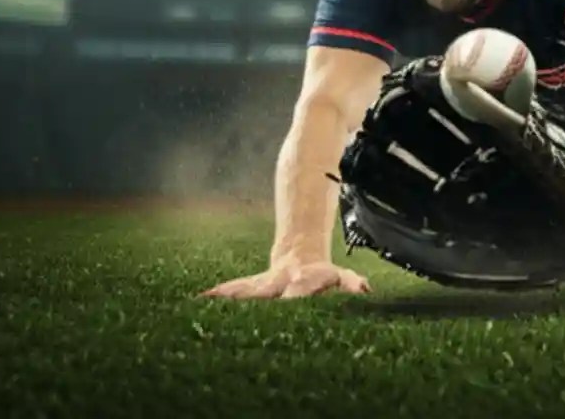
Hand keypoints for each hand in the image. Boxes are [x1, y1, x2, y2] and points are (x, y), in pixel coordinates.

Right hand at [201, 260, 371, 299]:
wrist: (300, 254)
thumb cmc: (324, 275)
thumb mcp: (341, 276)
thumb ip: (352, 282)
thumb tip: (365, 288)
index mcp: (301, 283)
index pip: (297, 292)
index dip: (294, 296)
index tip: (287, 298)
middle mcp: (279, 283)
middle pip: (264, 293)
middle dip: (252, 300)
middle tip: (235, 310)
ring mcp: (264, 284)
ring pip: (244, 290)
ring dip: (228, 297)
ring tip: (208, 301)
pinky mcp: (251, 286)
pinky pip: (234, 291)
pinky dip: (219, 295)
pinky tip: (200, 301)